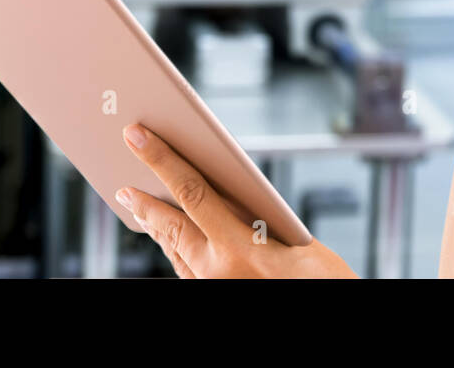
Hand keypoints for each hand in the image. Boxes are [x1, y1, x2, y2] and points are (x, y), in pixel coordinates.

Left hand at [117, 123, 357, 277]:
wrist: (329, 318)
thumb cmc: (324, 283)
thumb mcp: (297, 242)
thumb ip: (260, 217)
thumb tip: (228, 196)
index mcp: (241, 250)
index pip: (192, 192)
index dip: (161, 159)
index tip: (137, 135)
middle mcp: (218, 272)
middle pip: (171, 225)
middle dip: (144, 200)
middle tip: (124, 179)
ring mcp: (212, 288)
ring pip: (174, 249)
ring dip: (154, 225)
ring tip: (138, 205)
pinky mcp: (213, 297)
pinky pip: (185, 268)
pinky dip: (173, 247)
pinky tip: (169, 237)